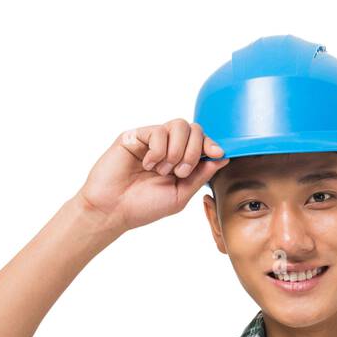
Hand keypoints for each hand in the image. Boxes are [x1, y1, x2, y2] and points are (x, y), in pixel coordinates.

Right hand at [75, 119, 229, 232]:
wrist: (113, 210)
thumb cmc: (143, 207)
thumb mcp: (180, 195)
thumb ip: (200, 176)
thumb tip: (223, 158)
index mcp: (180, 161)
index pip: (202, 141)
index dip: (212, 144)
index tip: (217, 154)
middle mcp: (167, 147)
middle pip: (194, 129)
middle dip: (194, 151)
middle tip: (181, 172)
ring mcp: (151, 140)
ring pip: (178, 125)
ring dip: (177, 150)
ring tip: (163, 170)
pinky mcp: (135, 136)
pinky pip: (158, 131)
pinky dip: (158, 151)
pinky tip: (148, 165)